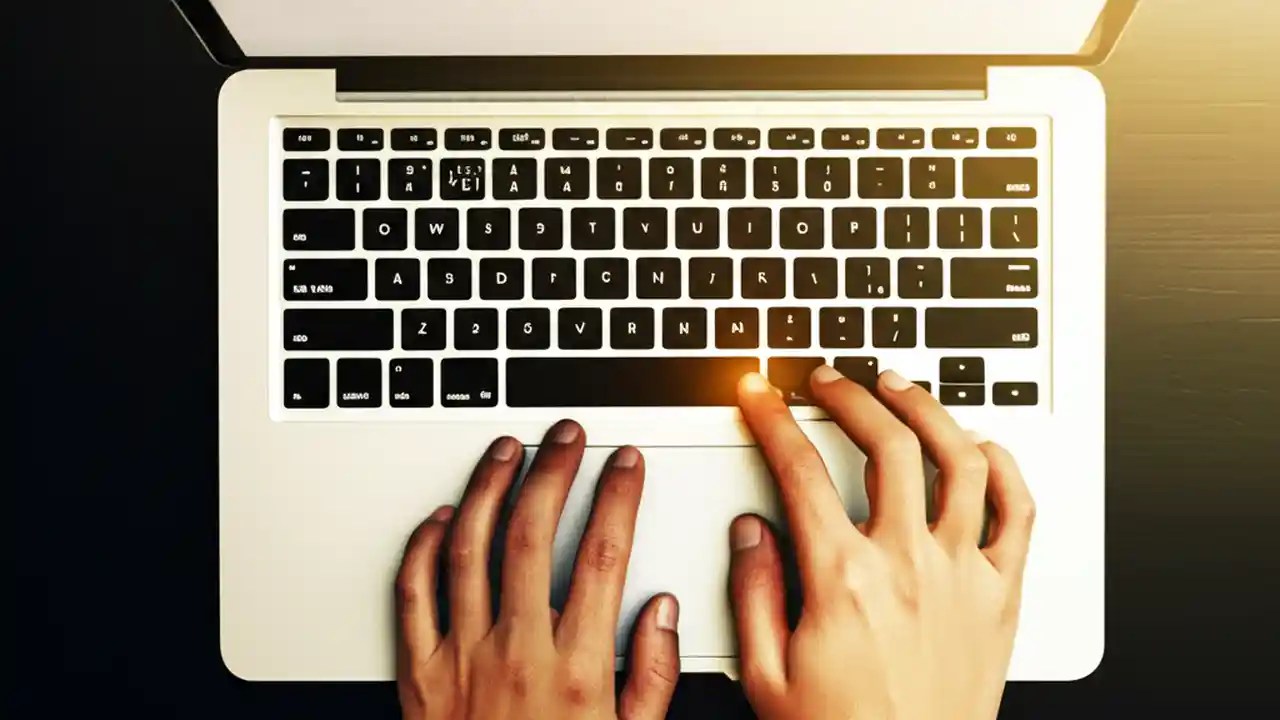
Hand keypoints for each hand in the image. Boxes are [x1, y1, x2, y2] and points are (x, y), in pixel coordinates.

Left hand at [396, 420, 679, 719]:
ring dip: (489, 488)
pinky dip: (425, 546)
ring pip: (469, 549)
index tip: (625, 464)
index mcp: (575, 670)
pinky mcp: (419, 672)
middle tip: (567, 436)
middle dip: (553, 470)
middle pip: (531, 535)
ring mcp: (460, 657)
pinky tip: (443, 516)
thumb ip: (653, 677)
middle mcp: (514, 652)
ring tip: (506, 450)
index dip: (616, 497)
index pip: (602, 556)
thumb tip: (663, 611)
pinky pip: (413, 593)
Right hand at [730, 367, 1035, 719]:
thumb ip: (752, 592)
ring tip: (899, 388)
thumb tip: (750, 530)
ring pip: (956, 460)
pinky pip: (1017, 513)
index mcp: (841, 580)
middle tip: (829, 379)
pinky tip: (980, 446)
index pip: (801, 471)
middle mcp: (907, 565)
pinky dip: (1003, 468)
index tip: (760, 395)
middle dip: (850, 395)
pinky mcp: (999, 596)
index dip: (773, 419)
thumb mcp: (766, 674)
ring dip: (926, 410)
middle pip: (883, 445)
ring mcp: (961, 576)